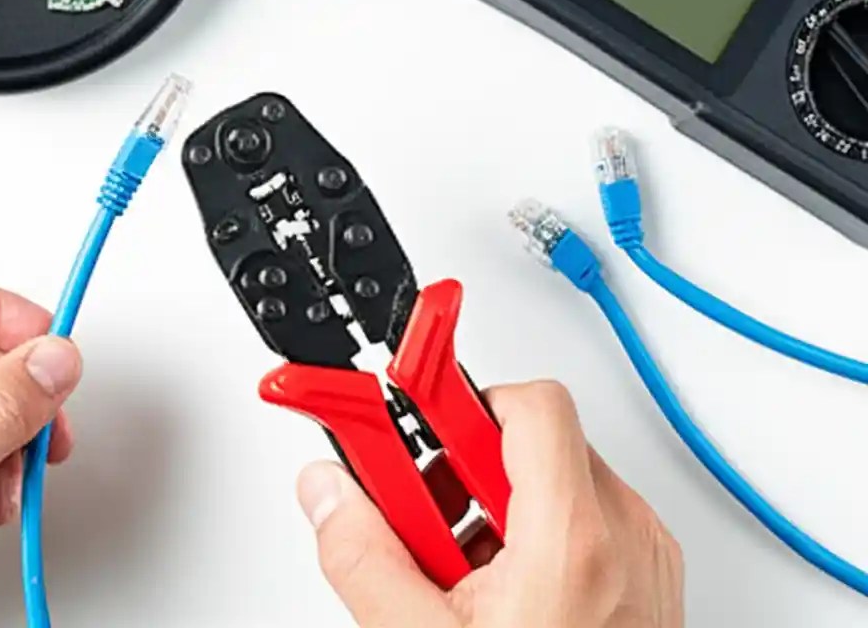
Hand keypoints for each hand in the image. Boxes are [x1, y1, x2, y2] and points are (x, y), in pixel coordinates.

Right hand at [298, 381, 683, 627]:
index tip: (394, 381)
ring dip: (487, 504)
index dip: (447, 387)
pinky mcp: (647, 578)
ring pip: (550, 479)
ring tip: (452, 571)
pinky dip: (529, 534)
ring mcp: (643, 555)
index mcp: (573, 537)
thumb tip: (326, 491)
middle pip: (524, 439)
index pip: (522, 403)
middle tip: (412, 512)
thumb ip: (361, 555)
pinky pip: (581, 518)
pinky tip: (493, 593)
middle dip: (454, 465)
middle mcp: (623, 533)